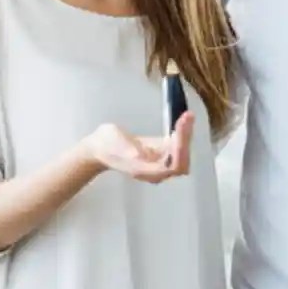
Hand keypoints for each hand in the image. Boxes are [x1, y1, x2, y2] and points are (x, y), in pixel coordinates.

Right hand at [79, 112, 193, 183]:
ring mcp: (160, 164)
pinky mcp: (161, 155)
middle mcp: (156, 171)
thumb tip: (140, 154)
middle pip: (182, 161)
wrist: (100, 148)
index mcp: (145, 170)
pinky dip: (183, 135)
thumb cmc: (107, 145)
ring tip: (187, 117)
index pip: (172, 166)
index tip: (180, 127)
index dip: (180, 149)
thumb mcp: (115, 143)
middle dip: (186, 139)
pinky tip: (183, 121)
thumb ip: (128, 149)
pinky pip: (178, 148)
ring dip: (186, 136)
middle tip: (187, 117)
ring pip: (182, 155)